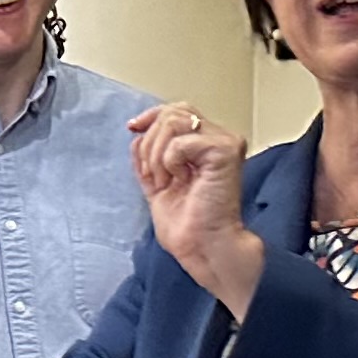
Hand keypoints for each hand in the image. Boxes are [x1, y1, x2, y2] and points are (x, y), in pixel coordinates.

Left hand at [128, 103, 264, 317]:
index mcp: (205, 145)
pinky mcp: (224, 151)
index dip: (151, 116)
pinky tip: (180, 181)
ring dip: (157, 155)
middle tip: (157, 177)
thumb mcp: (157, 183)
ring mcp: (224, 143)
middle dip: (150, 144)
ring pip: (173, 123)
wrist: (202, 247)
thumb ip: (149, 157)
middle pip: (172, 113)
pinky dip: (169, 162)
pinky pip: (180, 142)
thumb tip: (137, 132)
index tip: (133, 128)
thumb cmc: (187, 226)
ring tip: (167, 181)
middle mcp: (218, 139)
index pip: (177, 111)